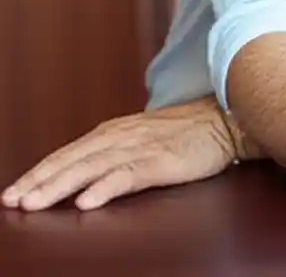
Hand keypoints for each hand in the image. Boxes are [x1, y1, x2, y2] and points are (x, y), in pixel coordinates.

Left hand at [2, 97, 243, 210]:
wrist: (228, 119)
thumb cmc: (190, 131)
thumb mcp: (145, 136)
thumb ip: (117, 151)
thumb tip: (89, 171)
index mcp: (115, 131)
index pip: (68, 153)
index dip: (40, 172)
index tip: (15, 190)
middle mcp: (121, 137)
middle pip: (71, 160)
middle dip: (39, 181)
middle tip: (13, 199)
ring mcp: (140, 148)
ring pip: (90, 168)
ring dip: (59, 186)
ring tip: (35, 202)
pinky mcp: (162, 162)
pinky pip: (128, 176)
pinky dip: (105, 187)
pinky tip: (87, 201)